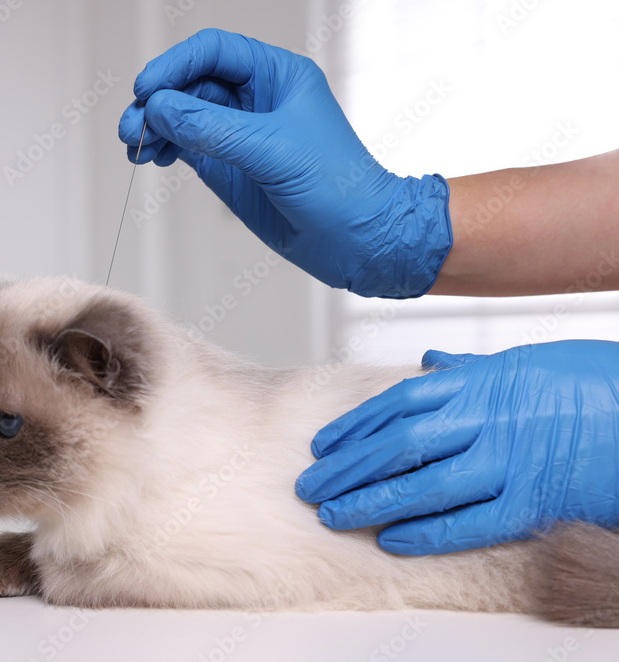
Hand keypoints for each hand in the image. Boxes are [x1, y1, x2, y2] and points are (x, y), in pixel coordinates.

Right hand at [117, 28, 451, 298]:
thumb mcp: (271, 150)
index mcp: (277, 75)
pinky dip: (164, 148)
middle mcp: (256, 99)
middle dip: (158, 101)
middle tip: (132, 128)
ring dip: (155, 126)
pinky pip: (187, 145)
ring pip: (183, 115)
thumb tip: (159, 108)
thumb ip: (212, 128)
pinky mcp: (230, 165)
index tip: (147, 90)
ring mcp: (240, 133)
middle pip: (191, 82)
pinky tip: (151, 157)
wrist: (357, 240)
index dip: (175, 66)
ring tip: (135, 146)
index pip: (214, 51)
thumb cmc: (338, 187)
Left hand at [294, 340, 618, 554]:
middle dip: (348, 468)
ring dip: (372, 502)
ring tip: (333, 515)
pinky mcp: (533, 501)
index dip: (354, 427)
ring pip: (423, 485)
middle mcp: (484, 419)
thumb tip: (431, 359)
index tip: (322, 446)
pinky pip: (470, 523)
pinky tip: (393, 541)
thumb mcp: (526, 359)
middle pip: (397, 446)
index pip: (396, 405)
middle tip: (309, 487)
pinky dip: (429, 533)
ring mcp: (507, 461)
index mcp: (478, 382)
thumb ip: (472, 365)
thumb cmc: (590, 382)